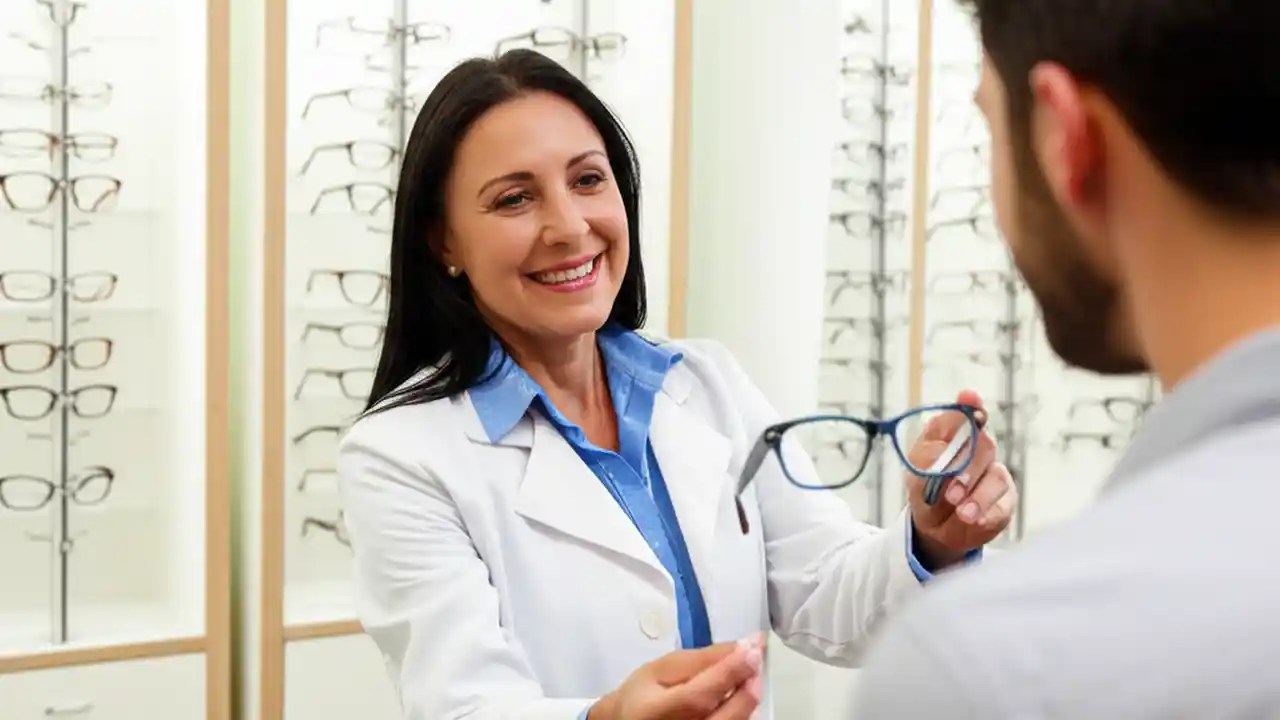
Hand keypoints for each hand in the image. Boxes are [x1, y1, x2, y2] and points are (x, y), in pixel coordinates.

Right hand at [589, 633, 765, 719]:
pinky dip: (743, 713)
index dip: (730, 672)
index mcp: (657, 712)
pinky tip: (740, 697)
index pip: (699, 695)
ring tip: (748, 676)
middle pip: (725, 718)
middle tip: (756, 660)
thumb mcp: (661, 668)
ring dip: (748, 699)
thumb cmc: (642, 694)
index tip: (754, 647)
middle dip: (747, 687)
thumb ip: (701, 659)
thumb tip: (742, 647)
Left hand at [905, 389, 1016, 569]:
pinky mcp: (1005, 501)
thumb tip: (943, 452)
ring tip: (960, 513)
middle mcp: (978, 450)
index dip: (970, 404)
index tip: (968, 396)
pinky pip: (1003, 505)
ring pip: (997, 477)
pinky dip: (987, 513)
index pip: (966, 413)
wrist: (933, 528)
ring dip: (977, 496)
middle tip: (951, 492)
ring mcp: (994, 474)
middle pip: (985, 445)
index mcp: (952, 436)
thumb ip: (929, 460)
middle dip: (968, 467)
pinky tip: (972, 520)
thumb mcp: (916, 476)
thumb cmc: (925, 492)